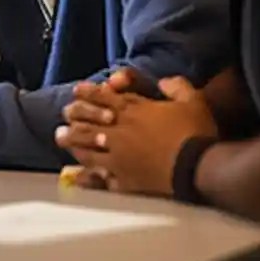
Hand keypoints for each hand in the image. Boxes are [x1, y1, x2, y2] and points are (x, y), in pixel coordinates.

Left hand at [56, 76, 217, 195]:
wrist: (198, 167)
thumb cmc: (196, 133)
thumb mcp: (192, 101)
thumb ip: (177, 87)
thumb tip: (165, 80)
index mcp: (133, 112)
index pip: (104, 98)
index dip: (88, 93)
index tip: (75, 91)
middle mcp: (119, 132)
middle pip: (87, 123)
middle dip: (74, 118)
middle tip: (63, 116)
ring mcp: (118, 157)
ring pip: (87, 148)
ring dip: (72, 142)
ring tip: (61, 139)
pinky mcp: (123, 179)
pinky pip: (100, 178)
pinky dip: (87, 176)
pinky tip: (76, 176)